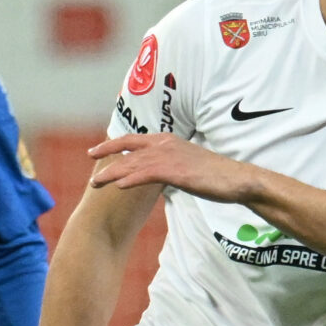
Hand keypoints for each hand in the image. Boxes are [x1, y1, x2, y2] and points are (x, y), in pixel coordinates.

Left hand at [84, 131, 251, 201]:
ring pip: (133, 163)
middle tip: (89, 160)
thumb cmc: (216, 176)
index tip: (96, 150)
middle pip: (128, 149)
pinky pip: (147, 174)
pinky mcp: (176, 172)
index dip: (113, 144)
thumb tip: (162, 173)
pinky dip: (131, 179)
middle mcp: (165, 144)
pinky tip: (119, 186)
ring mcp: (170, 157)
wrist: (236, 179)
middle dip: (106, 155)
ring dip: (112, 173)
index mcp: (168, 140)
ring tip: (95, 182)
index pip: (134, 139)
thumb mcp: (189, 165)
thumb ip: (171, 165)